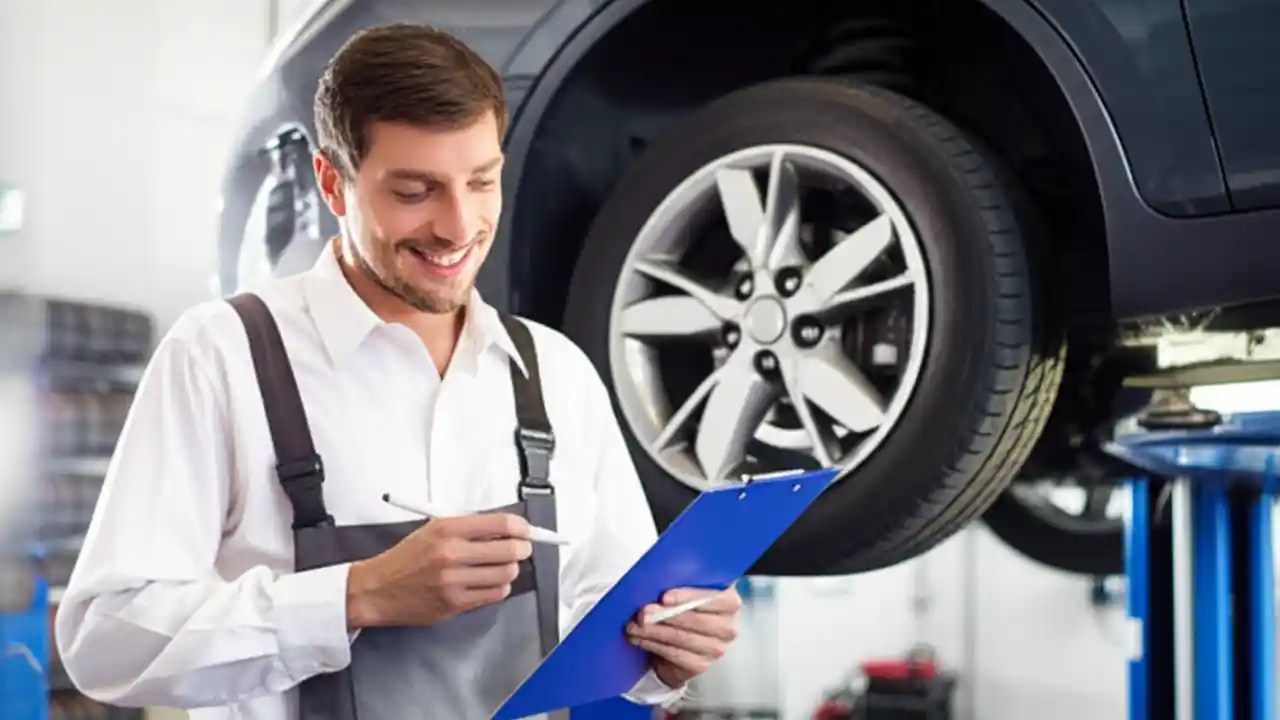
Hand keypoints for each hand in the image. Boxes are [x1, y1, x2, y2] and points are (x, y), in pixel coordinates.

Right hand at [345, 513, 532, 628]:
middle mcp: (451, 553)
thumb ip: (469, 528)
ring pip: (506, 574)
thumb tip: (507, 529)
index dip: (521, 527)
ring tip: (502, 566)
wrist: (378, 589)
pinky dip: (499, 587)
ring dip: (510, 569)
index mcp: (447, 528)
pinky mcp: (454, 603)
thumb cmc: (406, 558)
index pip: (500, 524)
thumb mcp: (433, 530)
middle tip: (521, 549)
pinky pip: (495, 594)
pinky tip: (490, 582)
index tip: (526, 531)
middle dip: (522, 549)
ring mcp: (453, 581)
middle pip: (509, 550)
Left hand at [625, 586, 741, 688]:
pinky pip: (675, 654)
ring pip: (683, 638)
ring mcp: (716, 648)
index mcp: (729, 602)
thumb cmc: (683, 613)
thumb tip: (657, 591)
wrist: (679, 645)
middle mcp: (728, 627)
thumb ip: (679, 590)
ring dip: (655, 631)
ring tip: (635, 626)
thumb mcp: (684, 596)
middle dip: (666, 615)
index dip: (688, 597)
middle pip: (697, 620)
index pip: (714, 598)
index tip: (665, 597)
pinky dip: (654, 645)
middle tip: (643, 613)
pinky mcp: (701, 665)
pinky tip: (639, 639)